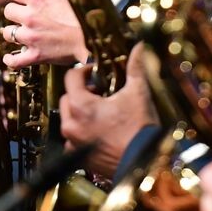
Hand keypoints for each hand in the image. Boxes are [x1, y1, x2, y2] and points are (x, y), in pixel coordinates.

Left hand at [0, 0, 86, 67]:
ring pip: (7, 33)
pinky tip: (11, 57)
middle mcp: (30, 16)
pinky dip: (11, 60)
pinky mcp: (35, 55)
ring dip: (15, 33)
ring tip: (24, 34)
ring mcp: (30, 37)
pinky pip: (14, 60)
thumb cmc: (86, 13)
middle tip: (25, 16)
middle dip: (16, 13)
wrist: (95, 38)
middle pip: (8, 11)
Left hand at [58, 42, 158, 175]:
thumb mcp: (138, 93)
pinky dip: (82, 132)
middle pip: (67, 97)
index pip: (71, 77)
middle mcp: (71, 124)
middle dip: (81, 92)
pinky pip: (73, 139)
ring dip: (80, 112)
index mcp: (80, 106)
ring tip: (100, 111)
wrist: (144, 163)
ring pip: (68, 118)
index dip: (84, 71)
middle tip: (100, 92)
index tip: (96, 72)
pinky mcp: (79, 158)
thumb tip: (139, 48)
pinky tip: (99, 130)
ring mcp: (73, 143)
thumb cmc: (139, 130)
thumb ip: (135, 67)